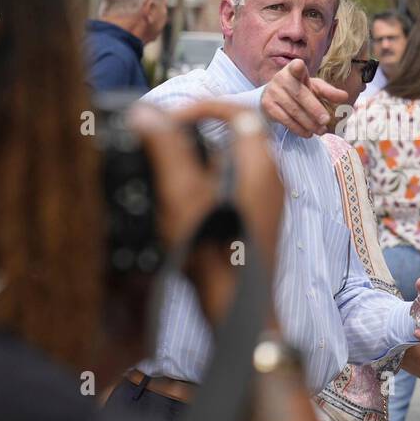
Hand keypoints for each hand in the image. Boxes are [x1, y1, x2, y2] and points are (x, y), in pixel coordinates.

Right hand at [131, 101, 282, 322]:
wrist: (238, 313)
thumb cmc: (214, 258)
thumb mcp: (181, 196)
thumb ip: (166, 150)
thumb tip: (147, 114)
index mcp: (261, 165)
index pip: (238, 112)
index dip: (203, 107)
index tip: (171, 119)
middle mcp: (273, 179)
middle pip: (238, 134)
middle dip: (199, 130)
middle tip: (166, 139)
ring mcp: (269, 201)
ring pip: (236, 161)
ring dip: (202, 157)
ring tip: (170, 171)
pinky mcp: (260, 220)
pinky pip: (236, 185)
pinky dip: (210, 181)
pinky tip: (185, 202)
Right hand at [260, 58, 348, 137]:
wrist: (275, 97)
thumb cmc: (299, 90)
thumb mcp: (314, 88)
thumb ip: (329, 92)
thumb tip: (344, 96)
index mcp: (293, 69)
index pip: (296, 67)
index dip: (297, 68)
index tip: (299, 66)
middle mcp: (280, 78)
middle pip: (300, 95)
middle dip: (314, 109)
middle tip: (326, 121)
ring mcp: (272, 92)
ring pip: (293, 110)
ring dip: (309, 123)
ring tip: (321, 131)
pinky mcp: (267, 105)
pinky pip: (285, 119)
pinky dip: (298, 128)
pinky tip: (308, 133)